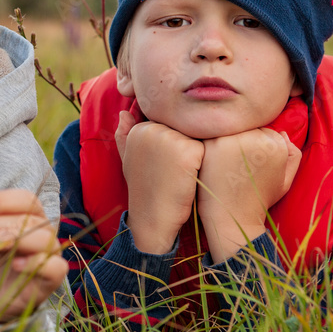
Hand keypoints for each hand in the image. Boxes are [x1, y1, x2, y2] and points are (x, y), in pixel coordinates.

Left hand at [0, 190, 67, 322]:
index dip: (2, 201)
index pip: (26, 199)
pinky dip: (34, 262)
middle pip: (30, 218)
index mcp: (29, 216)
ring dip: (14, 238)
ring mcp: (50, 255)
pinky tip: (15, 264)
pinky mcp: (52, 278)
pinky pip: (55, 266)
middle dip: (0, 223)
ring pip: (44, 238)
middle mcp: (43, 232)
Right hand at [116, 110, 204, 253]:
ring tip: (184, 175)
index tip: (165, 166)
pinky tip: (193, 178)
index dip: (174, 145)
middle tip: (176, 172)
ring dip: (198, 154)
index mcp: (139, 128)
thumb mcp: (129, 160)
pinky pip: (208, 148)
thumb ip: (125, 135)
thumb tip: (124, 111)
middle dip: (187, 146)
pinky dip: (205, 163)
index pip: (171, 124)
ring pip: (198, 137)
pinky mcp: (188, 150)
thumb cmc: (144, 191)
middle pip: (186, 127)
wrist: (152, 220)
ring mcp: (170, 138)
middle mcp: (152, 128)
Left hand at [196, 129, 300, 261]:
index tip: (249, 164)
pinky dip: (211, 145)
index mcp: (278, 144)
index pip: (264, 131)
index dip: (255, 147)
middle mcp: (259, 138)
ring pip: (230, 129)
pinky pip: (212, 134)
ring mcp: (236, 139)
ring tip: (224, 165)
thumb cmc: (259, 200)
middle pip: (247, 127)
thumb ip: (292, 154)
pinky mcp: (215, 144)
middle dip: (241, 141)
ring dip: (226, 141)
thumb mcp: (285, 180)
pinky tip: (212, 163)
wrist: (234, 219)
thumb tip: (282, 132)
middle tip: (235, 165)